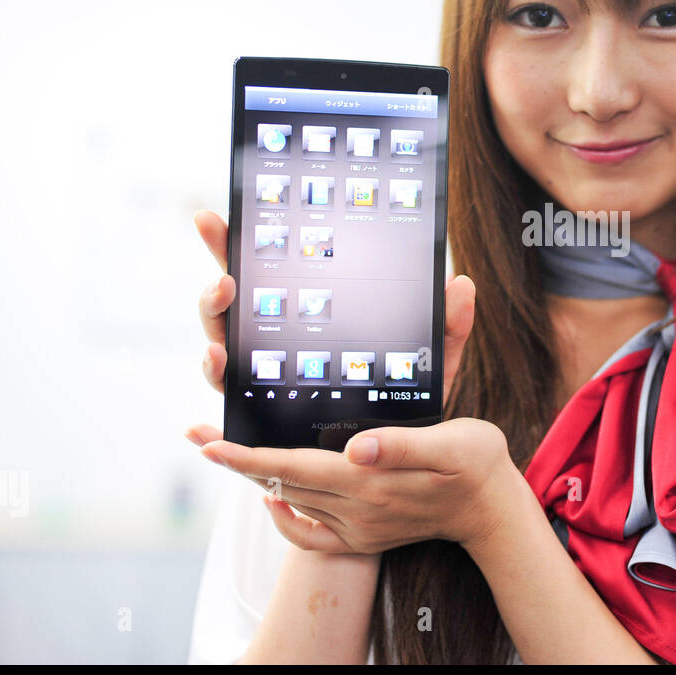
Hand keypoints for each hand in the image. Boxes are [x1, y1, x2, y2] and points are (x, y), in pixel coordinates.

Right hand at [190, 209, 475, 401]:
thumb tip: (461, 284)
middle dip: (218, 270)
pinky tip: (218, 360)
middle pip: (234, 296)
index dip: (239, 240)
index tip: (218, 216)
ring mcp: (260, 371)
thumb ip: (446, 324)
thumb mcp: (430, 358)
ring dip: (214, 318)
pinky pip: (228, 390)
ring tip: (223, 299)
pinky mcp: (258, 407)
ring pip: (222, 338)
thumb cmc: (407, 396)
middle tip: (222, 259)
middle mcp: (275, 336)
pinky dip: (215, 371)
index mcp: (308, 310)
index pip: (270, 268)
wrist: (401, 458)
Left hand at [198, 416, 520, 554]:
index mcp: (368, 482)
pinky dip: (286, 518)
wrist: (494, 510)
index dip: (246, 455)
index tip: (208, 442)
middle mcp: (356, 509)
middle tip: (199, 437)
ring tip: (230, 454)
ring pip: (292, 501)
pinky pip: (310, 536)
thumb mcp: (451, 441)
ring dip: (258, 478)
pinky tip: (277, 498)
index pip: (291, 466)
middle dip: (237, 461)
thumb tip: (355, 448)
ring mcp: (359, 526)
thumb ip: (399, 444)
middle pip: (281, 483)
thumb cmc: (477, 465)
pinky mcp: (365, 535)